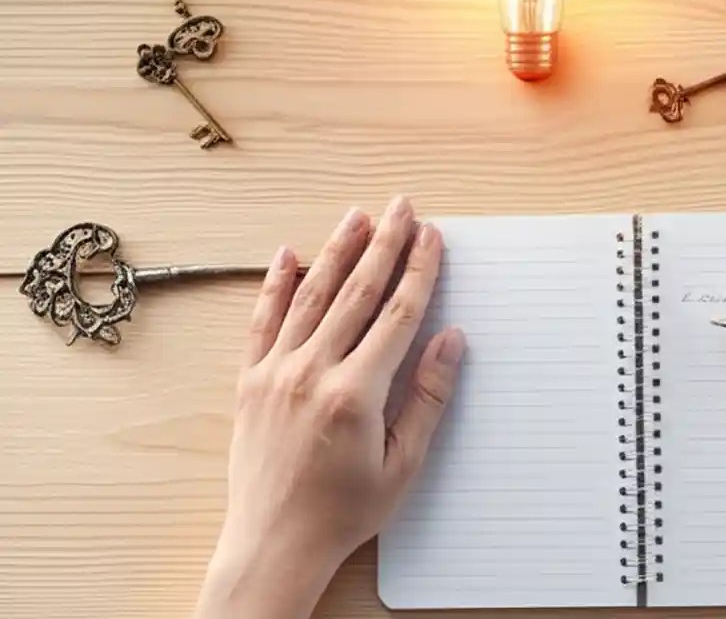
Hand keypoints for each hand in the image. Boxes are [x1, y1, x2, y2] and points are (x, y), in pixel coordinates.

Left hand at [194, 197, 465, 618]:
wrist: (274, 543)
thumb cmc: (344, 512)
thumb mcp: (403, 464)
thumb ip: (427, 397)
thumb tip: (450, 339)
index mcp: (355, 393)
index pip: (397, 315)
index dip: (418, 271)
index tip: (431, 238)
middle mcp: (312, 372)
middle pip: (357, 293)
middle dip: (384, 244)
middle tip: (402, 206)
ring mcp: (276, 372)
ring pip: (312, 296)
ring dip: (338, 250)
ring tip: (358, 215)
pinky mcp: (250, 381)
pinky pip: (264, 321)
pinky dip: (277, 285)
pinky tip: (288, 254)